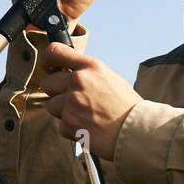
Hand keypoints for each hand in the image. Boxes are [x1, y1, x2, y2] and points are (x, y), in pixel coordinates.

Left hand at [38, 43, 142, 159]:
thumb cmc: (127, 107)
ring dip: (64, 112)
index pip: (54, 51)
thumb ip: (87, 74)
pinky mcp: (69, 123)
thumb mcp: (110, 79)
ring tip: (86, 117)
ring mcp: (72, 102)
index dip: (46, 60)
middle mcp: (78, 81)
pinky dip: (72, 129)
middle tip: (73, 101)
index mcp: (90, 66)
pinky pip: (60, 125)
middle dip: (56, 93)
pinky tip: (89, 128)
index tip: (48, 68)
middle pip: (48, 83)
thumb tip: (66, 73)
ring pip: (52, 106)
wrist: (137, 132)